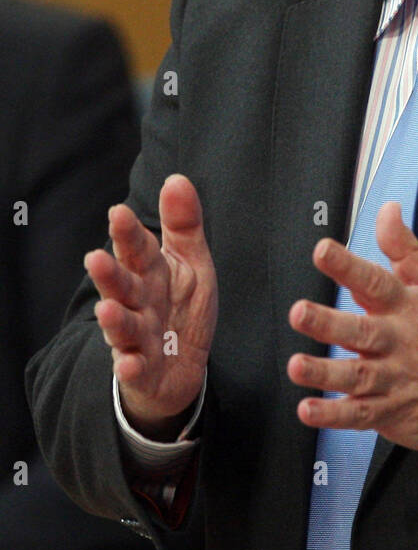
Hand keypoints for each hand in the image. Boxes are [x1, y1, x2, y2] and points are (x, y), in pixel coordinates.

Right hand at [85, 174, 217, 440]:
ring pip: (124, 327)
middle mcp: (138, 303)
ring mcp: (138, 338)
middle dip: (110, 274)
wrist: (178, 367)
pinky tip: (128, 363)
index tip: (119, 212)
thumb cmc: (180, 307)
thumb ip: (183, 224)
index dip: (128, 233)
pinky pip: (136, 370)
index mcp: (150, 273)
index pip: (138, 249)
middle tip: (95, 258)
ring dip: (114, 320)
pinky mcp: (143, 371)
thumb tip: (176, 178)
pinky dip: (131, 367)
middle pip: (123, 286)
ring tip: (107, 310)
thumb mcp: (190, 262)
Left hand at [287, 201, 417, 454]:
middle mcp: (397, 342)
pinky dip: (334, 415)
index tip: (323, 250)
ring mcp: (394, 379)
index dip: (348, 265)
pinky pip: (359, 415)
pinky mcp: (390, 411)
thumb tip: (387, 211)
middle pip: (361, 331)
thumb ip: (404, 249)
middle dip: (328, 322)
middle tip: (299, 312)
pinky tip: (309, 410)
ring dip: (324, 372)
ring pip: (356, 375)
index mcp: (406, 308)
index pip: (376, 281)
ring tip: (297, 366)